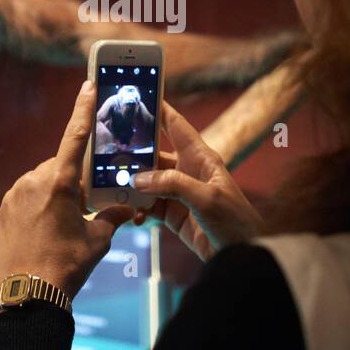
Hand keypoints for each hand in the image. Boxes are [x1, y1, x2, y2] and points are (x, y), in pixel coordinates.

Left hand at [0, 80, 136, 300]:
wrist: (28, 296)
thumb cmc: (66, 266)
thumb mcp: (98, 240)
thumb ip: (113, 217)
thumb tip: (128, 209)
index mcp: (59, 183)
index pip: (75, 137)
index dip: (83, 109)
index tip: (87, 84)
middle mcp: (32, 182)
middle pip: (60, 167)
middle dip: (74, 180)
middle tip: (87, 205)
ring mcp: (12, 197)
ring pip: (41, 183)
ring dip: (54, 195)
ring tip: (64, 227)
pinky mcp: (1, 213)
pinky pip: (24, 200)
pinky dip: (37, 209)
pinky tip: (45, 233)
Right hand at [131, 101, 260, 260]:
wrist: (240, 255)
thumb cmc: (234, 221)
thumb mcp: (206, 199)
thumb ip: (172, 185)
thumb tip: (139, 179)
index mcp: (201, 158)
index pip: (176, 126)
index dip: (160, 109)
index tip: (139, 94)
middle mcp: (187, 171)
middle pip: (154, 153)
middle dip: (133, 152)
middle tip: (109, 150)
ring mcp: (179, 192)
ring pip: (147, 181)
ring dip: (132, 184)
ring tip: (115, 186)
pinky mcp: (173, 213)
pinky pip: (148, 205)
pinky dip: (138, 209)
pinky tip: (133, 215)